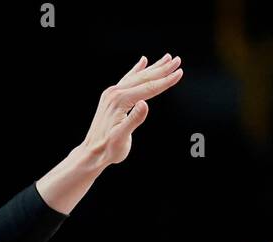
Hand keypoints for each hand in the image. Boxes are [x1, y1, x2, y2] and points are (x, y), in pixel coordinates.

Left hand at [80, 53, 183, 167]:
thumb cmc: (108, 149)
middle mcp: (114, 93)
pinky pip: (127, 79)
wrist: (91, 153)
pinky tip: (143, 61)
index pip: (148, 88)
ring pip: (137, 76)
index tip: (180, 73)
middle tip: (178, 60)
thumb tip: (145, 104)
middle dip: (162, 69)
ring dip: (153, 67)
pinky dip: (136, 70)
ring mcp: (111, 94)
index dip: (165, 81)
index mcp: (120, 101)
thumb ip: (133, 120)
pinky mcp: (111, 97)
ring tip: (167, 58)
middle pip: (144, 78)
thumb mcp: (121, 138)